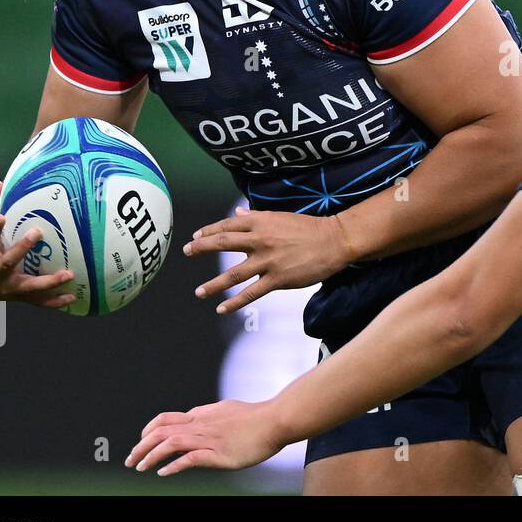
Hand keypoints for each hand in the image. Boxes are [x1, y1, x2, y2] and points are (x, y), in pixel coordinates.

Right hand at [0, 180, 76, 308]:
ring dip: (48, 282)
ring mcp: (6, 288)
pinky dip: (54, 302)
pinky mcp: (16, 297)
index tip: (1, 216)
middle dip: (22, 249)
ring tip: (69, 274)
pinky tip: (71, 297)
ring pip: (27, 286)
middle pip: (8, 262)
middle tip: (37, 233)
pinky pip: (37, 302)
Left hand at [125, 399, 286, 475]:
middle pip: (161, 431)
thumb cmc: (256, 417)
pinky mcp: (219, 453)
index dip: (148, 431)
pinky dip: (173, 465)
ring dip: (151, 456)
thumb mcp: (226, 410)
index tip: (141, 442)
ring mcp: (209, 438)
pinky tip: (164, 472)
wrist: (276, 420)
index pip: (165, 419)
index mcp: (201, 415)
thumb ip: (209, 416)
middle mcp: (201, 425)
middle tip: (130, 460)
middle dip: (141, 446)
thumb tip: (196, 417)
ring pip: (171, 442)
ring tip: (140, 467)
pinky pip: (190, 458)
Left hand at [184, 207, 352, 313]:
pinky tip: (221, 308)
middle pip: (223, 243)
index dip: (208, 231)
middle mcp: (260, 240)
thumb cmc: (310, 227)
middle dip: (201, 248)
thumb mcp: (281, 217)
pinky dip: (234, 302)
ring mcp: (268, 261)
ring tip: (199, 292)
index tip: (195, 237)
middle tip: (186, 252)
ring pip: (232, 274)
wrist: (335, 240)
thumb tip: (238, 213)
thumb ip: (257, 216)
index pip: (227, 225)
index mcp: (261, 222)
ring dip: (212, 285)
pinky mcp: (278, 279)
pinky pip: (251, 293)